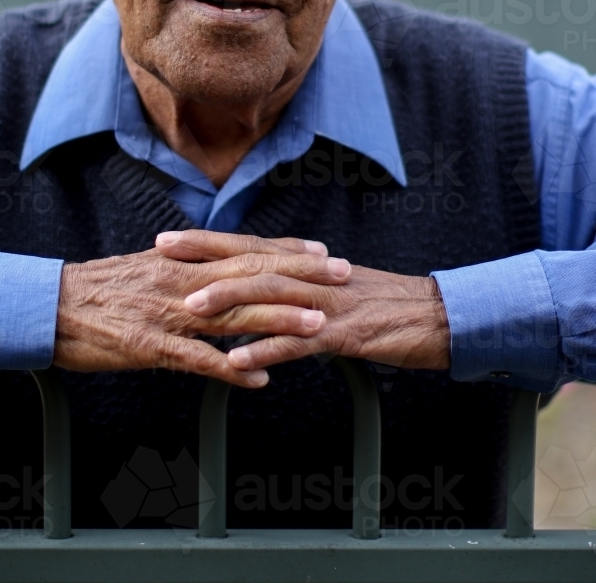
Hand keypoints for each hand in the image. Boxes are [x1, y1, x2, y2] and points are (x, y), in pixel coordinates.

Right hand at [52, 232, 349, 386]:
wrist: (54, 305)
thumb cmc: (102, 288)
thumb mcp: (151, 268)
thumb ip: (190, 269)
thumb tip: (223, 270)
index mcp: (185, 260)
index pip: (246, 251)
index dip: (287, 251)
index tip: (323, 251)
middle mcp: (184, 280)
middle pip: (252, 274)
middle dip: (300, 276)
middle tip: (342, 275)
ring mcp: (169, 313)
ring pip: (233, 314)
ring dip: (278, 321)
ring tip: (318, 325)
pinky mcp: (150, 345)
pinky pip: (196, 360)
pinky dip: (230, 369)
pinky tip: (259, 379)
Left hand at [178, 253, 449, 371]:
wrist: (438, 316)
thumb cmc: (385, 305)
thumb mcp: (334, 291)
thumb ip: (296, 290)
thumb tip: (259, 299)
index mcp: (306, 266)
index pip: (249, 246)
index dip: (207, 242)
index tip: (168, 239)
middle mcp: (312, 276)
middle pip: (252, 259)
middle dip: (204, 256)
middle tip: (162, 254)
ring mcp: (328, 303)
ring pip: (272, 296)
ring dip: (230, 300)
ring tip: (190, 308)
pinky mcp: (347, 334)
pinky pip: (302, 342)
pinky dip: (270, 350)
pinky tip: (240, 362)